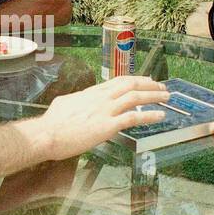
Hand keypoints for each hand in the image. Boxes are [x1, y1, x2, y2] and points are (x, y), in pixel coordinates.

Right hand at [36, 76, 168, 159]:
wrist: (46, 134)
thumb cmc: (51, 124)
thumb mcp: (64, 104)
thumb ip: (75, 101)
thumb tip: (75, 102)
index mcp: (91, 93)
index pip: (117, 81)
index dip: (134, 80)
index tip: (145, 80)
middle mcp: (101, 98)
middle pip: (130, 84)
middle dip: (148, 84)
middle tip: (161, 86)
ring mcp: (105, 111)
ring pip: (135, 97)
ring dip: (154, 96)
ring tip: (167, 97)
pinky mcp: (108, 126)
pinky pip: (134, 118)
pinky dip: (150, 116)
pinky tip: (160, 116)